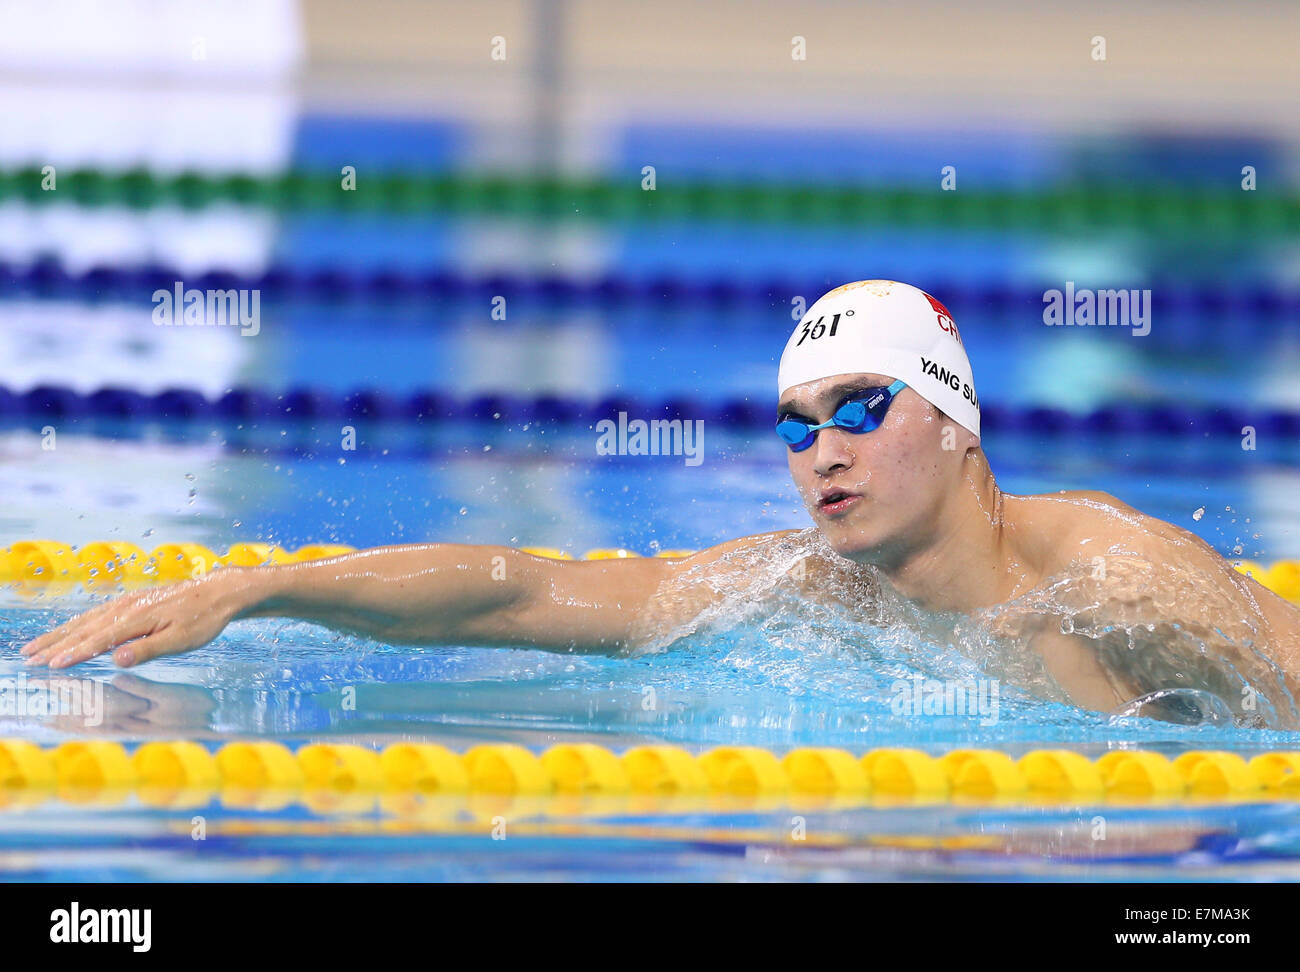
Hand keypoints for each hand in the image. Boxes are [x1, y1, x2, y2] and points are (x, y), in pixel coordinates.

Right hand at [19, 567, 261, 669]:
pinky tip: (67, 632)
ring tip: (34, 647)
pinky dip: (76, 624)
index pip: (99, 639)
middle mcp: (127, 607)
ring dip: (58, 634)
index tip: (52, 665)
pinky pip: (96, 613)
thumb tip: (117, 658)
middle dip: (54, 644)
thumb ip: (149, 649)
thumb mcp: (181, 639)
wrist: (218, 592)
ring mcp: (128, 602)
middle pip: (84, 628)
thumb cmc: (203, 620)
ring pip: (86, 620)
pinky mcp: (132, 601)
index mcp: (138, 619)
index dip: (75, 653)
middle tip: (27, 659)